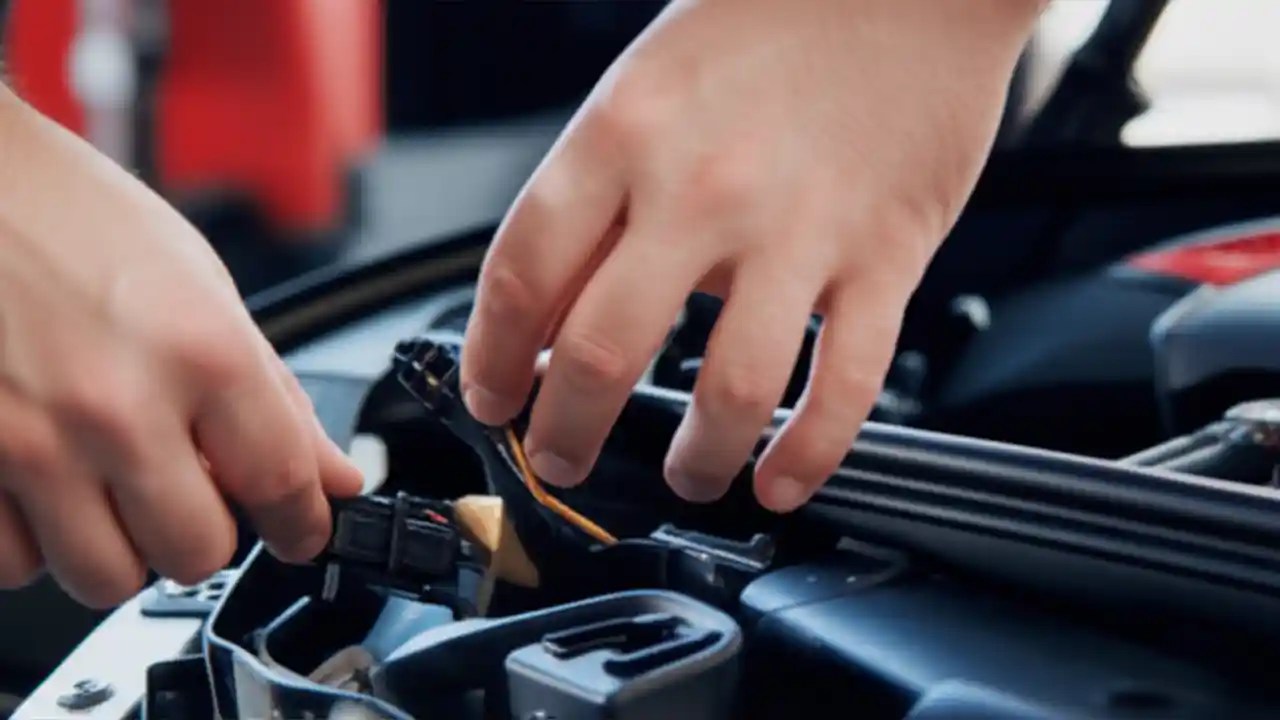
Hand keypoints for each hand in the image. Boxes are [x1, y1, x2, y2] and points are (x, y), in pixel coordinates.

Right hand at [0, 87, 362, 606]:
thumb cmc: (73, 216)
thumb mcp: (203, 285)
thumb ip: (274, 392)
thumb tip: (335, 474)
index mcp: (201, 351)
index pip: (281, 486)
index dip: (303, 525)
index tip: (301, 532)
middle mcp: (117, 405)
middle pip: (195, 552)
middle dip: (206, 532)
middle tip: (192, 492)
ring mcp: (29, 441)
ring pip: (105, 576)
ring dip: (124, 547)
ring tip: (117, 488)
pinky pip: (15, 562)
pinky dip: (37, 539)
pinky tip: (47, 485)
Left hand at [461, 0, 1043, 511]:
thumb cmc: (775, 19)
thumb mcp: (650, 80)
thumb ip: (599, 195)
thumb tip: (548, 305)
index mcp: (625, 130)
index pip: (522, 273)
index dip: (492, 356)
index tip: (492, 397)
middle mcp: (702, 185)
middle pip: (602, 352)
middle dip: (566, 432)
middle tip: (562, 457)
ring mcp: (799, 227)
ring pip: (728, 391)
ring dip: (693, 460)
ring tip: (686, 476)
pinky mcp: (885, 255)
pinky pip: (843, 383)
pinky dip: (809, 452)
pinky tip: (782, 478)